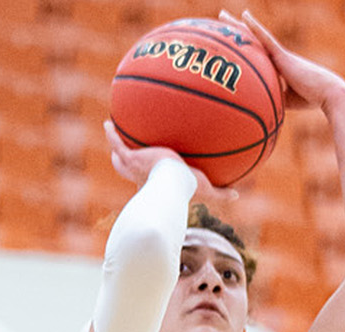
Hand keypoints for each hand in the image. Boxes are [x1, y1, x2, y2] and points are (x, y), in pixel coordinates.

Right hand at [103, 122, 234, 204]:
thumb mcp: (207, 190)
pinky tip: (107, 123)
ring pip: (120, 159)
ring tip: (111, 133)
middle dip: (126, 165)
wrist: (173, 182)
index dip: (149, 178)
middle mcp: (143, 174)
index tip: (151, 172)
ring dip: (116, 148)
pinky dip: (111, 136)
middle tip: (124, 156)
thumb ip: (221, 193)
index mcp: (157, 182)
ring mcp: (135, 166)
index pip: (151, 181)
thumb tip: (237, 195)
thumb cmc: (188, 188)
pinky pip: (117, 145)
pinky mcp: (132, 158)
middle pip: (131, 172)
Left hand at [221, 10, 344, 109]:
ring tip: (221, 15)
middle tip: (221, 19)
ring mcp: (278, 54)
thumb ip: (273, 98)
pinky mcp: (282, 55)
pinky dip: (255, 27)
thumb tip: (260, 106)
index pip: (256, 55)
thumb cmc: (311, 98)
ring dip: (238, 25)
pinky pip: (265, 38)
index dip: (246, 47)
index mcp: (277, 66)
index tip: (233, 41)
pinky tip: (244, 15)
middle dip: (237, 31)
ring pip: (254, 36)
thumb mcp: (287, 100)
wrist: (327, 93)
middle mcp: (276, 57)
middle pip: (252, 41)